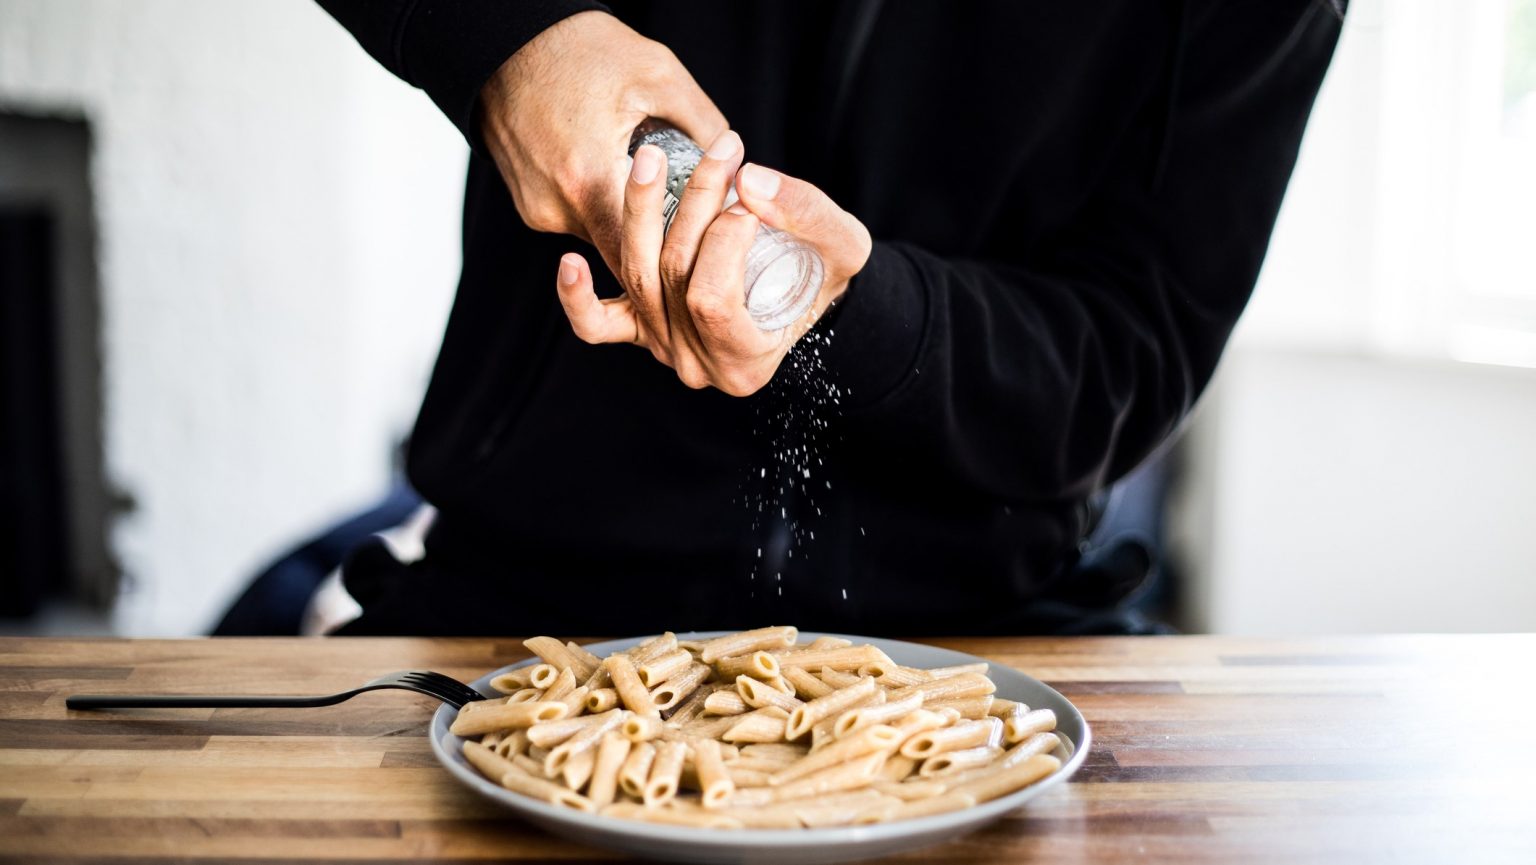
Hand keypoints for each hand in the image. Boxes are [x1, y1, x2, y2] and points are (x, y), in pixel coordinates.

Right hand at [479, 11, 726, 273]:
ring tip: (658, 195)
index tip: (708, 253)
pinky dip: (603, 209)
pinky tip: (617, 177)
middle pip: (623, 256)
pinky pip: (578, 222)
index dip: (679, 259)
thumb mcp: (658, 74)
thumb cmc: (579, 49)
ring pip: (601, 241)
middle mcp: (557, 206)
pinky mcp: (528, 207)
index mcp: (589, 179)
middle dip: (660, 246)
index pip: (644, 257)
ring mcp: (538, 210)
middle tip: (695, 230)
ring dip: (631, 226)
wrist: (506, 40)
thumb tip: (737, 165)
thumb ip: (704, 124)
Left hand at [553, 132, 871, 395]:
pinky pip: (597, 324)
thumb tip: (749, 182)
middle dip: (694, 206)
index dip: (724, 242)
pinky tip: (570, 260)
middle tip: (722, 154)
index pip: (713, 300)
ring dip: (641, 212)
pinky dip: (577, 296)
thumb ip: (806, 213)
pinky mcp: (638, 328)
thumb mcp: (842, 244)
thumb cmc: (827, 276)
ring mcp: (662, 349)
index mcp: (745, 363)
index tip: (750, 198)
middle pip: (673, 278)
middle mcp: (696, 365)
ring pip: (638, 277)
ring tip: (651, 158)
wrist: (809, 296)